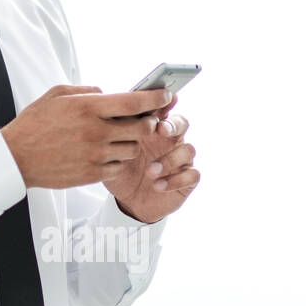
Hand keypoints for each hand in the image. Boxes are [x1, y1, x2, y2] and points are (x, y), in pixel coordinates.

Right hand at [1, 85, 169, 189]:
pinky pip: (119, 167)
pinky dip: (118, 160)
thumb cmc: (35, 124)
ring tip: (118, 138)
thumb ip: (87, 91)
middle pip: (142, 128)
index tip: (166, 95)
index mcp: (88, 108)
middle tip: (145, 119)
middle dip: (148, 122)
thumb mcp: (57, 95)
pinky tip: (106, 154)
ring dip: (131, 142)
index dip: (155, 98)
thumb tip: (109, 93)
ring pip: (133, 149)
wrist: (16, 158)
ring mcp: (95, 155)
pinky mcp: (92, 174)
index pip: (134, 102)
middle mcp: (96, 132)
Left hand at [102, 96, 199, 221]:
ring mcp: (181, 159)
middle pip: (182, 123)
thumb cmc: (123, 171)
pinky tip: (158, 186)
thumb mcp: (115, 154)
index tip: (159, 104)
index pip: (163, 110)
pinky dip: (176, 180)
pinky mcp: (187, 179)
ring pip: (188, 150)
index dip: (164, 104)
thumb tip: (113, 116)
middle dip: (174, 124)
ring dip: (169, 160)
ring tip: (149, 171)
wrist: (128, 201)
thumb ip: (117, 137)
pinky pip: (192, 175)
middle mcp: (170, 141)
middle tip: (162, 130)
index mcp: (153, 130)